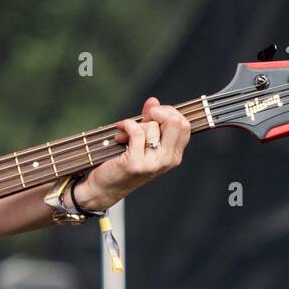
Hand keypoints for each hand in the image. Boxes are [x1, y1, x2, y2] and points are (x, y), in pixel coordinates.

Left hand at [77, 97, 191, 211]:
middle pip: (176, 122)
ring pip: (152, 127)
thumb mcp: (141, 142)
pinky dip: (126, 125)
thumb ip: (150, 121)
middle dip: (158, 113)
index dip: (169, 112)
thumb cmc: (123, 163)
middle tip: (143, 118)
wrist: (104, 188)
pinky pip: (136, 132)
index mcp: (173, 155)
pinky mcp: (135, 163)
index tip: (153, 114)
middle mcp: (168, 160)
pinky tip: (119, 130)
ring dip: (135, 124)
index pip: (184, 125)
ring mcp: (153, 164)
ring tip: (124, 133)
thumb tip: (153, 100)